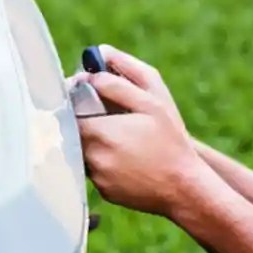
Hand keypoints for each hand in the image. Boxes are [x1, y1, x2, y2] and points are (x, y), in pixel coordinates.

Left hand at [76, 45, 203, 216]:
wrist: (186, 189)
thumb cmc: (172, 142)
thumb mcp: (152, 102)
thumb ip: (120, 78)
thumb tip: (97, 59)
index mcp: (98, 133)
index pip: (66, 111)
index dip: (76, 100)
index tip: (89, 95)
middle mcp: (91, 158)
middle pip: (73, 132)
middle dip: (88, 120)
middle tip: (113, 118)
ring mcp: (97, 178)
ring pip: (85, 152)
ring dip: (98, 142)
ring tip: (127, 141)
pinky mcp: (106, 193)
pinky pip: (98, 171)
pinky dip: (109, 162)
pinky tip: (132, 160)